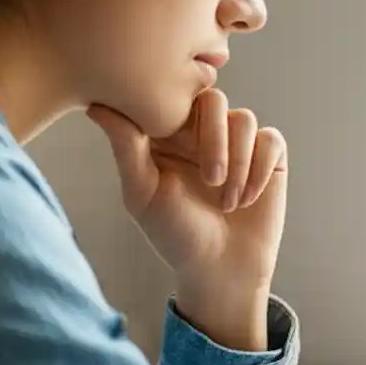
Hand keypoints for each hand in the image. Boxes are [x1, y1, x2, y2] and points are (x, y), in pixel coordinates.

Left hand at [87, 90, 286, 349]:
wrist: (221, 269)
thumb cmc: (175, 235)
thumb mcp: (143, 193)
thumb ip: (126, 147)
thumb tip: (95, 104)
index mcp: (168, 133)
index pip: (174, 95)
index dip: (178, 117)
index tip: (174, 150)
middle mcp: (203, 131)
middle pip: (213, 98)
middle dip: (214, 141)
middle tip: (210, 181)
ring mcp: (237, 142)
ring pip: (243, 119)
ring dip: (239, 162)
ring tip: (228, 202)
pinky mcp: (268, 157)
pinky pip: (270, 140)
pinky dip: (260, 170)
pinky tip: (248, 199)